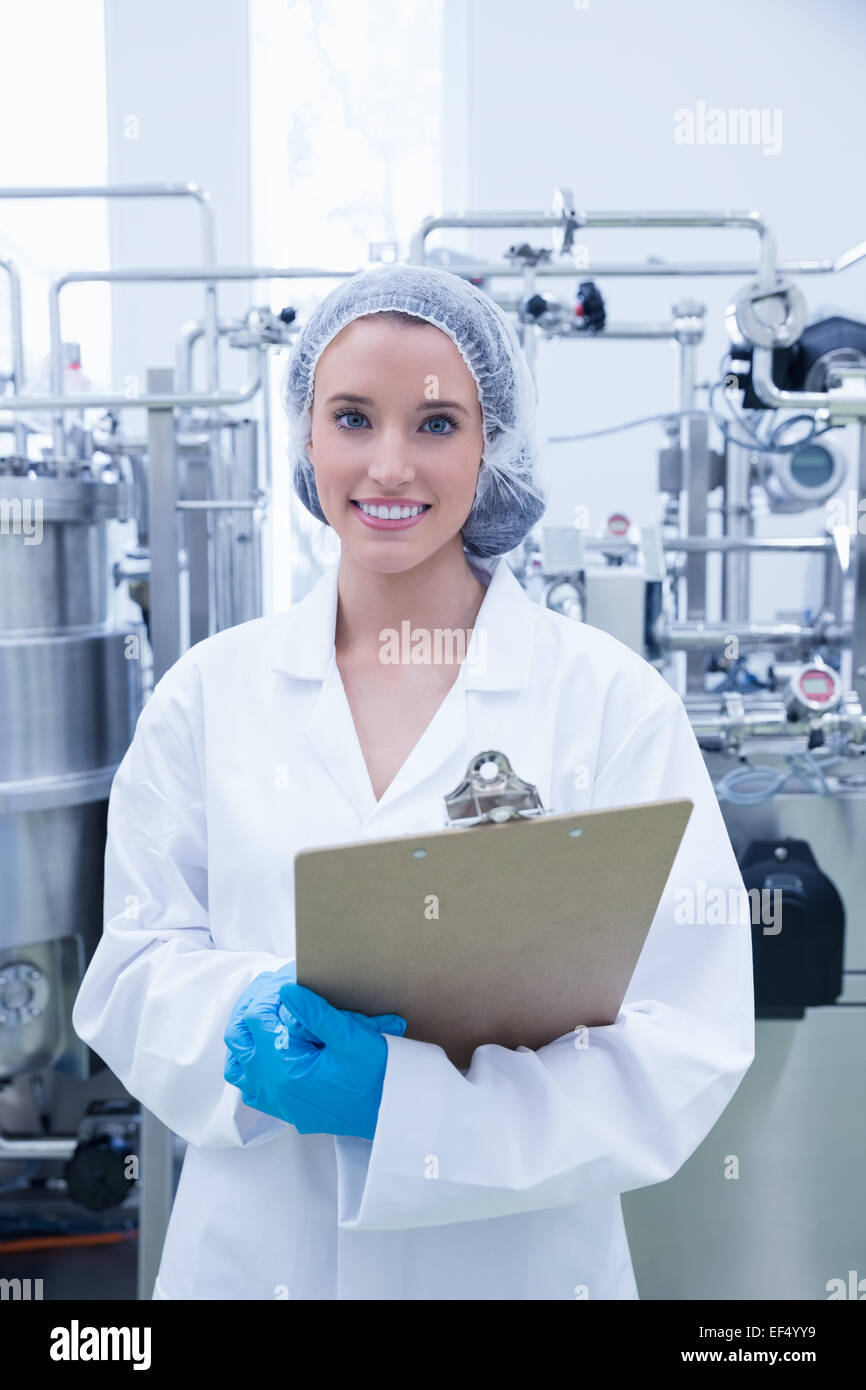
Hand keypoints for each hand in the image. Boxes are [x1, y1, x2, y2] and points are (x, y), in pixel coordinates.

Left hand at [224, 972, 405, 1140]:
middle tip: (271, 993)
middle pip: (238, 1040)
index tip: (283, 979)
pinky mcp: (288, 1111)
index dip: (267, 993)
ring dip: (246, 1041)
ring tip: (266, 1020)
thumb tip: (286, 990)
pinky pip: (253, 1089)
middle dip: (250, 1011)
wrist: (392, 1114)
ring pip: (238, 1067)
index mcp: (284, 1067)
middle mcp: (273, 1088)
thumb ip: (315, 1014)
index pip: (255, 1019)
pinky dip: (253, 1067)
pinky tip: (272, 1053)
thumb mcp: (352, 1038)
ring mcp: (278, 1103)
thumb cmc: (377, 1076)